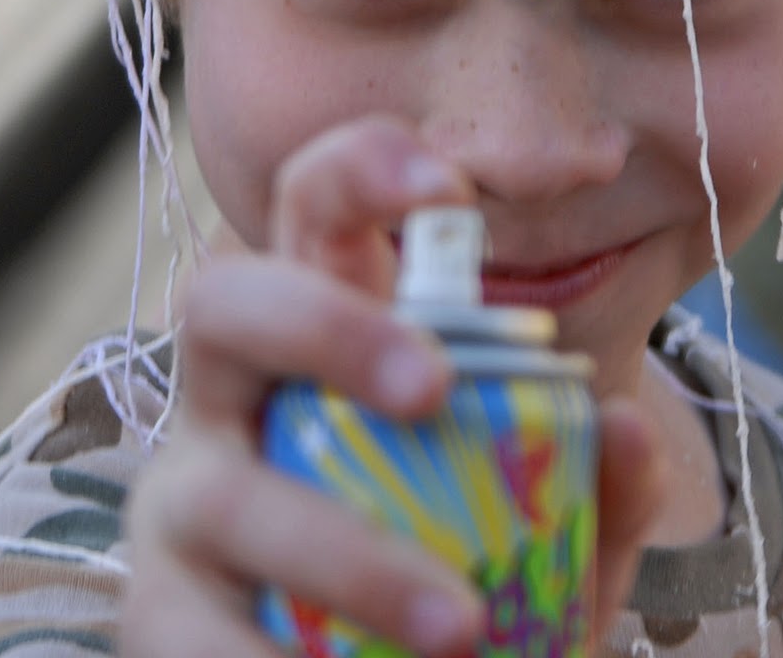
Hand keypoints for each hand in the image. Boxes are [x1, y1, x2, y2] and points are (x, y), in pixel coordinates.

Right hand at [119, 119, 662, 655]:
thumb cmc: (460, 573)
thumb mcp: (549, 532)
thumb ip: (594, 482)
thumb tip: (624, 424)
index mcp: (322, 336)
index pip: (313, 209)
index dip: (362, 169)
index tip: (448, 185)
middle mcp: (233, 395)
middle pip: (224, 299)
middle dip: (325, 325)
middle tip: (431, 388)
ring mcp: (184, 498)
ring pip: (225, 488)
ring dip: (344, 551)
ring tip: (460, 626)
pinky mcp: (159, 612)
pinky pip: (193, 630)